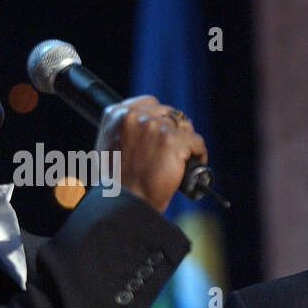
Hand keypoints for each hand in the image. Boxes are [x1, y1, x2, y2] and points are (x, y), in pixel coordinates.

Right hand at [95, 95, 206, 212]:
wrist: (123, 205)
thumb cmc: (115, 184)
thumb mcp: (108, 148)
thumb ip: (124, 132)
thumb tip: (148, 127)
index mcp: (115, 115)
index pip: (150, 103)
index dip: (161, 117)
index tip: (164, 131)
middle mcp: (134, 117)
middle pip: (169, 113)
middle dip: (175, 129)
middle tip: (175, 149)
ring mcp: (153, 127)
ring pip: (184, 127)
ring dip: (186, 142)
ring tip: (183, 159)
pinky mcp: (172, 141)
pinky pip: (196, 141)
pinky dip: (199, 153)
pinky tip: (194, 164)